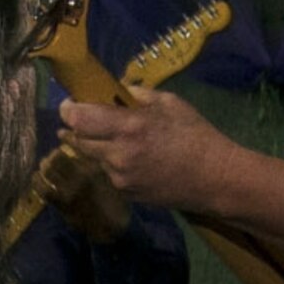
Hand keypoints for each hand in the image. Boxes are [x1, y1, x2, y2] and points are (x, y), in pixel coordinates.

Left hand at [35, 146, 130, 241]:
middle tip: (53, 155)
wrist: (113, 227)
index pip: (77, 146)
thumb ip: (99, 164)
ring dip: (45, 165)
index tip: (63, 135)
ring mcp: (71, 190)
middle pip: (58, 157)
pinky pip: (44, 189)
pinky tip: (36, 177)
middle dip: (53, 154)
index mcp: (96, 167)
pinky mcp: (63, 204)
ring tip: (44, 164)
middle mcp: (82, 176)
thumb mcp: (113, 177)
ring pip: (49, 170)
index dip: (67, 138)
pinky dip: (37, 181)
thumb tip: (82, 150)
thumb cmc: (115, 201)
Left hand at [55, 87, 235, 213]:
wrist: (215, 179)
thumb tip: (112, 91)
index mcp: (128, 127)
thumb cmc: (195, 135)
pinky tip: (132, 157)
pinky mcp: (125, 193)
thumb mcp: (169, 103)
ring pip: (93, 157)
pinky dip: (112, 162)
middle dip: (76, 128)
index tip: (70, 104)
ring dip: (96, 145)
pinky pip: (108, 172)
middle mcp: (117, 154)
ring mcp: (119, 177)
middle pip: (78, 140)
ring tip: (115, 137)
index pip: (79, 119)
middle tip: (83, 118)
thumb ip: (136, 95)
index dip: (69, 110)